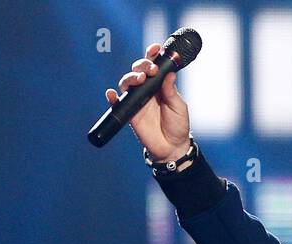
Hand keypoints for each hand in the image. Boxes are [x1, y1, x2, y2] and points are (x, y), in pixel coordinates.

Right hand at [104, 42, 190, 161]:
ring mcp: (137, 100)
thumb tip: (169, 73)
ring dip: (131, 77)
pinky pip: (117, 103)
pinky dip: (113, 98)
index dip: (152, 55)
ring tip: (139, 78)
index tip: (156, 48)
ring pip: (127, 82)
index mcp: (160, 85)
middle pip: (138, 69)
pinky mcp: (130, 112)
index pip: (154, 65)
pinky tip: (113, 94)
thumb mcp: (179, 106)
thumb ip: (172, 90)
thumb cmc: (178, 125)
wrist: (172, 147)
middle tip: (150, 69)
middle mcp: (146, 89)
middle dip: (142, 64)